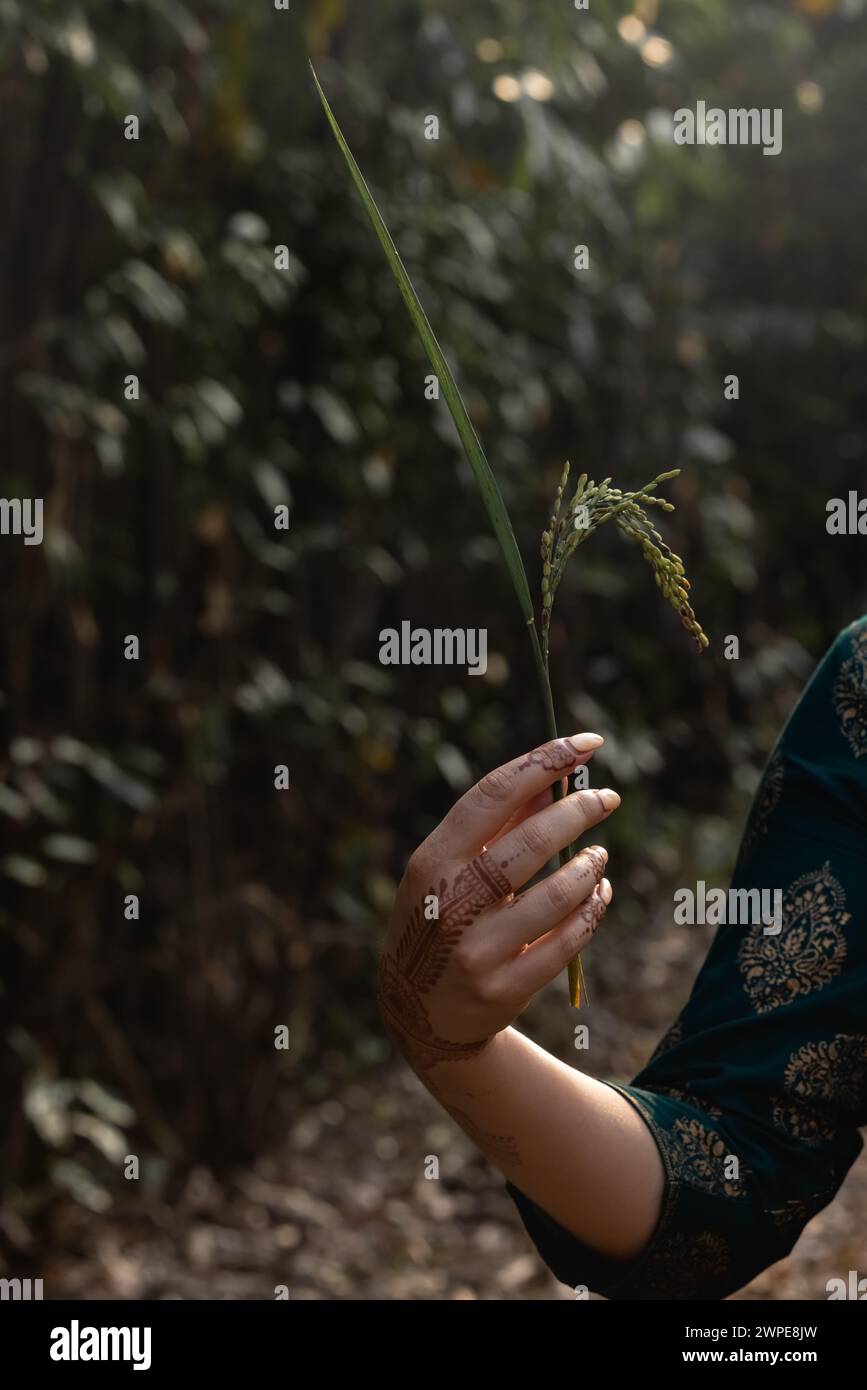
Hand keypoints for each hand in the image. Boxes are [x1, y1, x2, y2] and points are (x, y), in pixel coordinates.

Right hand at [377, 734, 619, 1073]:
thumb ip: (500, 825)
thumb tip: (555, 777)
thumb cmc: (445, 917)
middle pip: (530, 842)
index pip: (493, 795)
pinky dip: (592, 910)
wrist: (422, 1012)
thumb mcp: (452, 868)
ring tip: (598, 856)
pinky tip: (598, 894)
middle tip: (607, 798)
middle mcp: (450, 903)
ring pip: (558, 895)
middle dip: (578, 812)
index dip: (544, 761)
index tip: (588, 743)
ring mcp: (476, 950)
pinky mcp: (504, 989)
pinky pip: (567, 941)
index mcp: (432, 861)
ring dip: (589, 868)